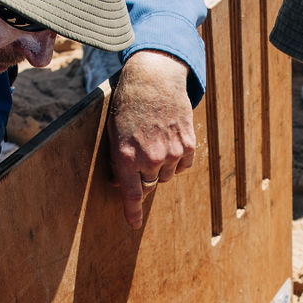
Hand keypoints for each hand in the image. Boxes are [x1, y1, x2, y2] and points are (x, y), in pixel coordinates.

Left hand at [106, 49, 195, 228]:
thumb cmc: (129, 104)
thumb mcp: (114, 132)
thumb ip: (119, 161)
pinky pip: (183, 165)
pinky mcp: (187, 144)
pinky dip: (177, 159)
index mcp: (126, 156)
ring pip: (166, 175)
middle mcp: (149, 158)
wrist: (154, 78)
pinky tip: (170, 139)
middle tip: (143, 152)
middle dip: (144, 175)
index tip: (133, 225)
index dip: (132, 213)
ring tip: (156, 139)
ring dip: (161, 165)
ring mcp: (170, 152)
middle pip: (149, 183)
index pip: (131, 195)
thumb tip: (122, 185)